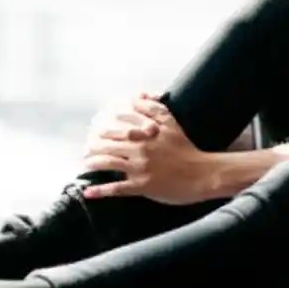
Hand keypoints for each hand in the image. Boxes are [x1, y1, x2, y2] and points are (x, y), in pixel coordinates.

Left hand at [80, 98, 216, 204]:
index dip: (103, 126)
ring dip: (92, 163)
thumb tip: (138, 95)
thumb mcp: (171, 123)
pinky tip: (88, 192)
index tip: (96, 129)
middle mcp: (140, 148)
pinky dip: (100, 190)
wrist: (202, 173)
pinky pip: (116, 188)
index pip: (117, 125)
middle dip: (93, 145)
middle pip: (107, 143)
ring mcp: (139, 168)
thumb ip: (154, 108)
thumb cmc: (186, 148)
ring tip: (86, 164)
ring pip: (107, 163)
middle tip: (86, 148)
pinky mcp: (141, 186)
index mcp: (145, 132)